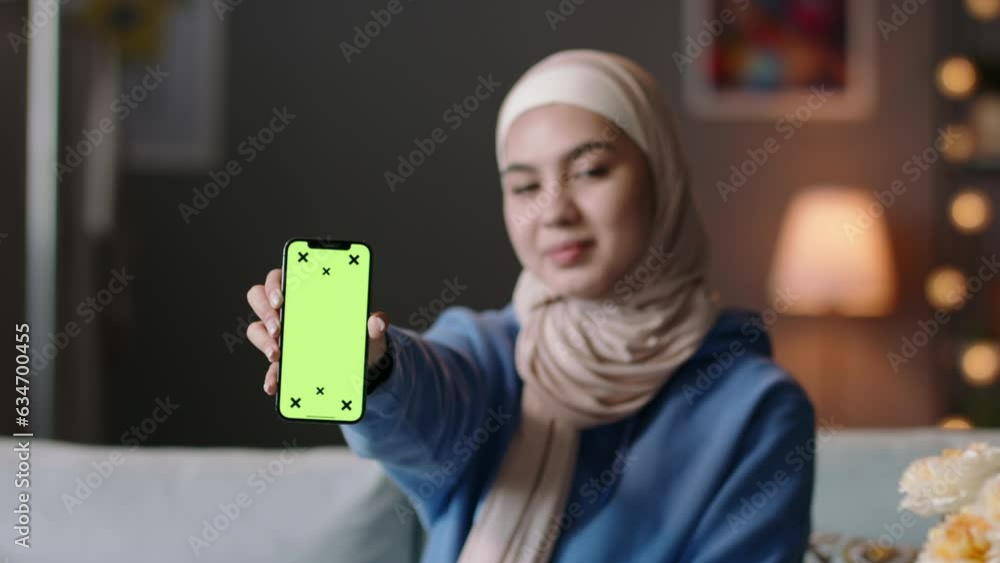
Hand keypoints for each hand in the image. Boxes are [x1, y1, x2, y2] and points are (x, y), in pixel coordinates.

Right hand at [246, 268, 390, 395]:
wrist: (362, 363)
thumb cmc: (359, 334)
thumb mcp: (370, 329)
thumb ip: (375, 323)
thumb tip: (378, 322)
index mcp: (306, 293)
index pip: (281, 277)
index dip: (274, 284)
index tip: (281, 298)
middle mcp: (288, 310)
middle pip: (259, 298)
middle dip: (265, 312)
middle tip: (278, 328)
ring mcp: (281, 335)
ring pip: (256, 329)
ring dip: (262, 341)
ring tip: (277, 354)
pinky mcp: (283, 361)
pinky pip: (270, 367)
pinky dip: (271, 376)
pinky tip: (274, 386)